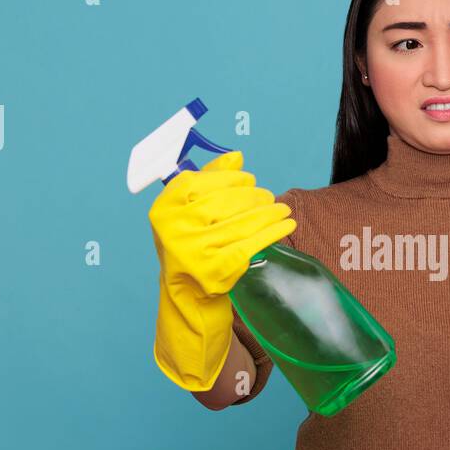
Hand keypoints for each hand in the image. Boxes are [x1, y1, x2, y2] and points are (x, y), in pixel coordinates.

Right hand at [148, 150, 294, 390]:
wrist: (186, 293)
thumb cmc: (191, 244)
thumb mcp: (188, 211)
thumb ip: (208, 180)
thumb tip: (237, 156)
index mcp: (163, 208)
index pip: (199, 181)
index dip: (229, 178)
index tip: (249, 180)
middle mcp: (174, 228)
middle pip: (225, 201)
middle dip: (253, 197)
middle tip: (268, 197)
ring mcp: (194, 251)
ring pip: (243, 222)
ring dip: (269, 213)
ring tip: (282, 209)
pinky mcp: (216, 270)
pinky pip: (252, 244)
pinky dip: (273, 232)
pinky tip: (286, 225)